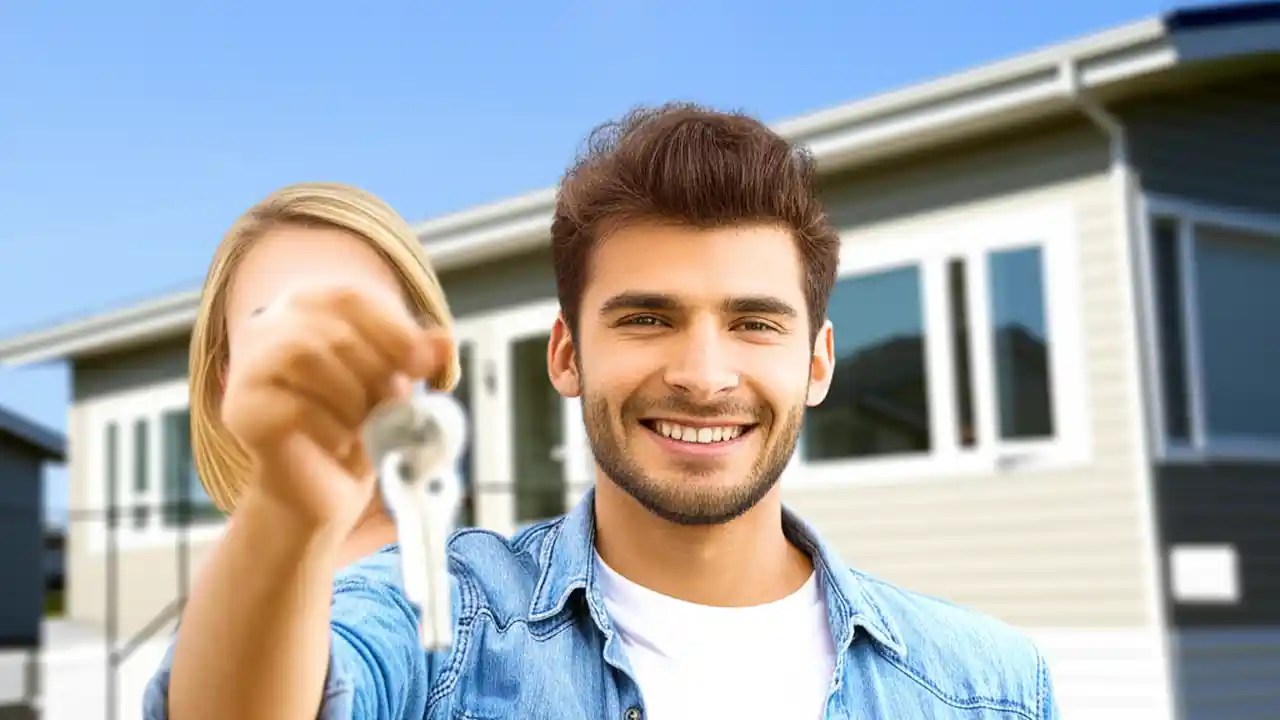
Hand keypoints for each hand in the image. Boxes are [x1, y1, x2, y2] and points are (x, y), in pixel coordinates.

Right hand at [220, 284, 450, 533]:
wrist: (320, 486)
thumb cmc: (357, 424)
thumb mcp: (397, 381)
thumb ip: (418, 356)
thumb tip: (444, 343)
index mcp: (308, 305)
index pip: (348, 297)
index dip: (393, 329)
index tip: (426, 365)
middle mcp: (269, 324)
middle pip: (330, 329)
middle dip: (375, 370)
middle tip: (392, 405)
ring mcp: (249, 366)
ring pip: (304, 358)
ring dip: (352, 399)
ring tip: (364, 425)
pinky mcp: (241, 410)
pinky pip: (293, 407)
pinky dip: (331, 429)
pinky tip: (340, 443)